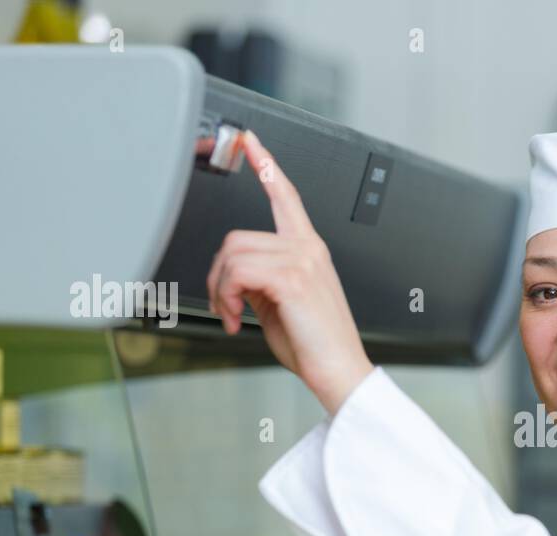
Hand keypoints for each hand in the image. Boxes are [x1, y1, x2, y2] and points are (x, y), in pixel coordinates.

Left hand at [207, 130, 373, 414]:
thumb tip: (234, 275)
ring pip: (233, 254)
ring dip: (220, 289)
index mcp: (309, 250)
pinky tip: (235, 318)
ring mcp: (302, 260)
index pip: (287, 197)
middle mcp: (307, 248)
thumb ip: (260, 280)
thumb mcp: (280, 305)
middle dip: (217, 274)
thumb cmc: (315, 346)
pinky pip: (238, 272)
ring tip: (231, 315)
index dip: (268, 166)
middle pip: (237, 236)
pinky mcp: (293, 278)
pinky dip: (226, 296)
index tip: (252, 142)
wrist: (340, 372)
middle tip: (223, 305)